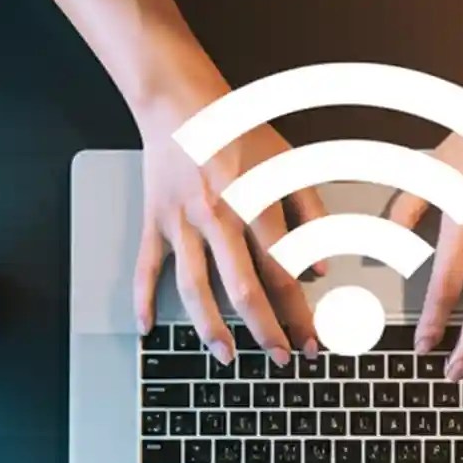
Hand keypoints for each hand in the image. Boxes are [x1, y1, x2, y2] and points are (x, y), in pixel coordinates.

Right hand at [132, 86, 325, 365]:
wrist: (181, 104)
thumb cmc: (239, 132)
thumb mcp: (289, 162)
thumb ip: (311, 211)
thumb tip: (320, 266)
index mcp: (256, 202)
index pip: (284, 273)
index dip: (301, 313)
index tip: (312, 340)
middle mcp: (219, 217)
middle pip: (244, 289)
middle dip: (266, 331)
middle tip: (281, 359)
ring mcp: (182, 223)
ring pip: (195, 288)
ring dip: (211, 329)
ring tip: (226, 358)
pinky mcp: (154, 222)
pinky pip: (147, 268)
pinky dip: (142, 300)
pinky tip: (147, 329)